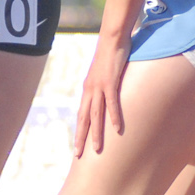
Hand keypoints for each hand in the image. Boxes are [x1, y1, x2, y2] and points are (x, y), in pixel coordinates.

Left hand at [73, 31, 130, 156]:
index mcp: (88, 89)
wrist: (112, 39)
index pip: (82, 114)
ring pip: (95, 115)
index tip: (78, 145)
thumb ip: (104, 85)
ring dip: (96, 133)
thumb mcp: (104, 74)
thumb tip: (108, 94)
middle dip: (81, 137)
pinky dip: (113, 117)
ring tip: (97, 149)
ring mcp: (99, 86)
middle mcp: (90, 90)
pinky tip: (116, 130)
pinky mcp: (110, 82)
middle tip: (79, 155)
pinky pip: (111, 103)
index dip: (79, 130)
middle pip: (84, 118)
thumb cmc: (110, 55)